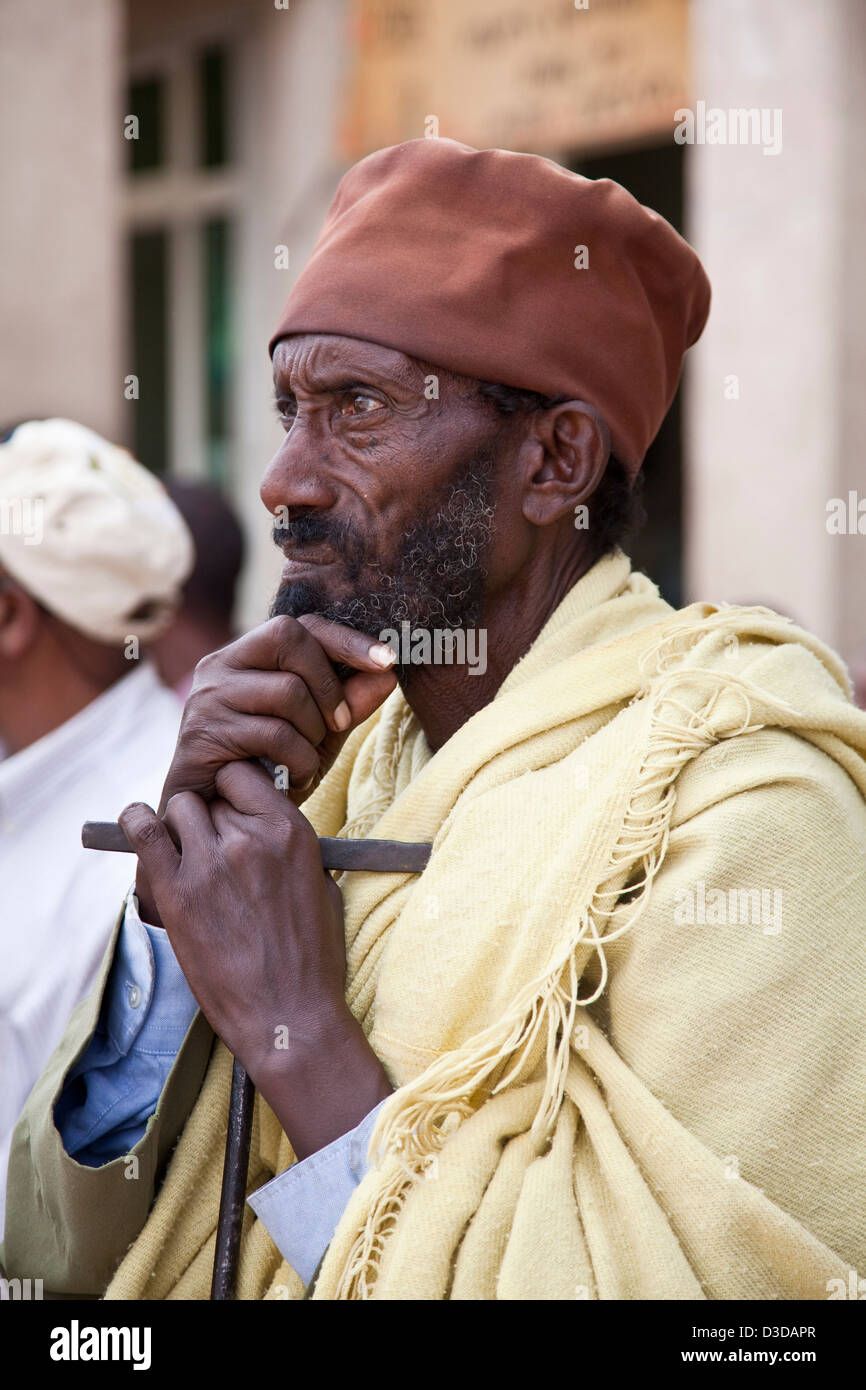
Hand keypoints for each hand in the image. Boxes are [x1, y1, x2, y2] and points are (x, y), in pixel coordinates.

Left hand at [119, 761, 391, 1159]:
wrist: (288, 1015)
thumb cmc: (310, 957)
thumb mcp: (319, 885)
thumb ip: (289, 847)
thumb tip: (261, 826)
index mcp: (290, 832)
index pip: (243, 774)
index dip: (234, 790)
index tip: (232, 808)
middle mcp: (250, 838)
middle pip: (211, 796)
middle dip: (211, 816)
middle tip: (213, 847)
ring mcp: (211, 864)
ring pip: (180, 809)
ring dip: (181, 825)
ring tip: (186, 852)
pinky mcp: (178, 894)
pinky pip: (143, 833)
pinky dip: (136, 822)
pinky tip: (140, 824)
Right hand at [137, 615, 396, 922]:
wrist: (220, 823)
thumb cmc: (268, 772)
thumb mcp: (319, 733)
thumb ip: (349, 703)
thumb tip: (387, 672)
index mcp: (246, 657)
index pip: (300, 626)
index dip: (346, 639)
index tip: (387, 660)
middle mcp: (219, 667)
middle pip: (290, 640)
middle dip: (328, 685)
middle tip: (337, 725)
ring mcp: (207, 698)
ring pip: (286, 690)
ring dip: (313, 732)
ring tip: (307, 760)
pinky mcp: (203, 734)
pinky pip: (274, 733)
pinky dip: (299, 760)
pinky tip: (293, 779)